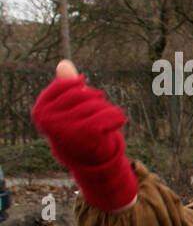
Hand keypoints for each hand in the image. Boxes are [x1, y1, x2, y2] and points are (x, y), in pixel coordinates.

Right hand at [31, 59, 137, 210]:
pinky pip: (108, 113)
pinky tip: (118, 122)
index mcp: (41, 110)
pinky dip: (117, 116)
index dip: (80, 89)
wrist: (91, 163)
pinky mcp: (87, 132)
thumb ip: (67, 86)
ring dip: (106, 111)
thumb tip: (64, 63)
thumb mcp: (71, 108)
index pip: (66, 85)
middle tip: (95, 117)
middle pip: (83, 93)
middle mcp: (49, 119)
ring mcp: (66, 126)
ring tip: (103, 125)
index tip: (83, 100)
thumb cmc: (79, 131)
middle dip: (95, 101)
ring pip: (97, 104)